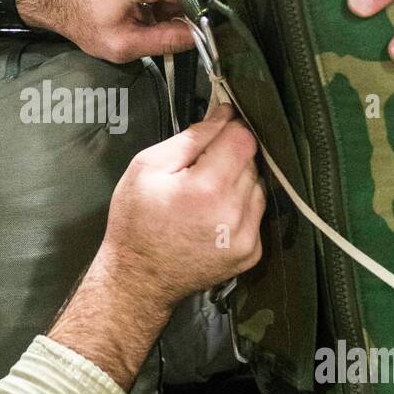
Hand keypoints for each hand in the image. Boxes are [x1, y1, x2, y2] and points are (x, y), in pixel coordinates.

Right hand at [102, 104, 263, 302]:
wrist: (138, 279)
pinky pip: (256, 213)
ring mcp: (248, 237)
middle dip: (229, 157)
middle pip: (252, 161)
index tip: (216, 129)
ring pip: (258, 186)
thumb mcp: (148, 167)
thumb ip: (191, 138)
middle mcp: (236, 213)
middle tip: (199, 169)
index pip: (244, 138)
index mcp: (209, 188)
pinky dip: (240, 207)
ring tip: (205, 194)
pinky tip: (213, 215)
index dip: (229, 128)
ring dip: (237, 182)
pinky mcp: (252, 253)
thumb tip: (224, 114)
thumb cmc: (135, 220)